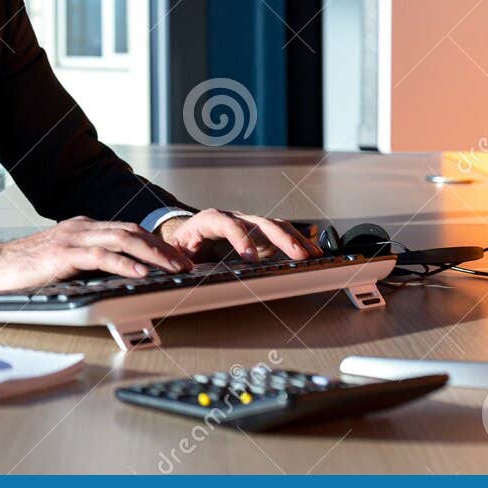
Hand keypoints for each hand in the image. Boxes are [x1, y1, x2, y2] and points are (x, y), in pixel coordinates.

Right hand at [0, 216, 192, 296]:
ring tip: (174, 267)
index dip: (154, 243)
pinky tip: (141, 272)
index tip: (175, 258)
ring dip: (153, 254)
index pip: (126, 230)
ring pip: (122, 239)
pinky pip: (101, 256)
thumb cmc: (22, 270)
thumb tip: (117, 277)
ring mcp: (71, 238)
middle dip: (162, 247)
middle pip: (131, 231)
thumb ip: (86, 263)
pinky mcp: (62, 254)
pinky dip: (125, 263)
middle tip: (185, 263)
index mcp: (80, 228)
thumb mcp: (61, 263)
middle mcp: (79, 227)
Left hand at [156, 208, 321, 262]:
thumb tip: (183, 270)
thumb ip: (177, 259)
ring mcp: (248, 224)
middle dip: (280, 238)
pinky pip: (280, 234)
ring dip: (295, 240)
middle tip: (297, 255)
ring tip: (313, 255)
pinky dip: (296, 243)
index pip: (226, 224)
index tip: (248, 257)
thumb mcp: (174, 251)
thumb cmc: (181, 244)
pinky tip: (311, 254)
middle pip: (259, 222)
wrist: (185, 234)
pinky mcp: (258, 234)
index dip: (239, 237)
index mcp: (209, 220)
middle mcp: (233, 218)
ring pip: (274, 226)